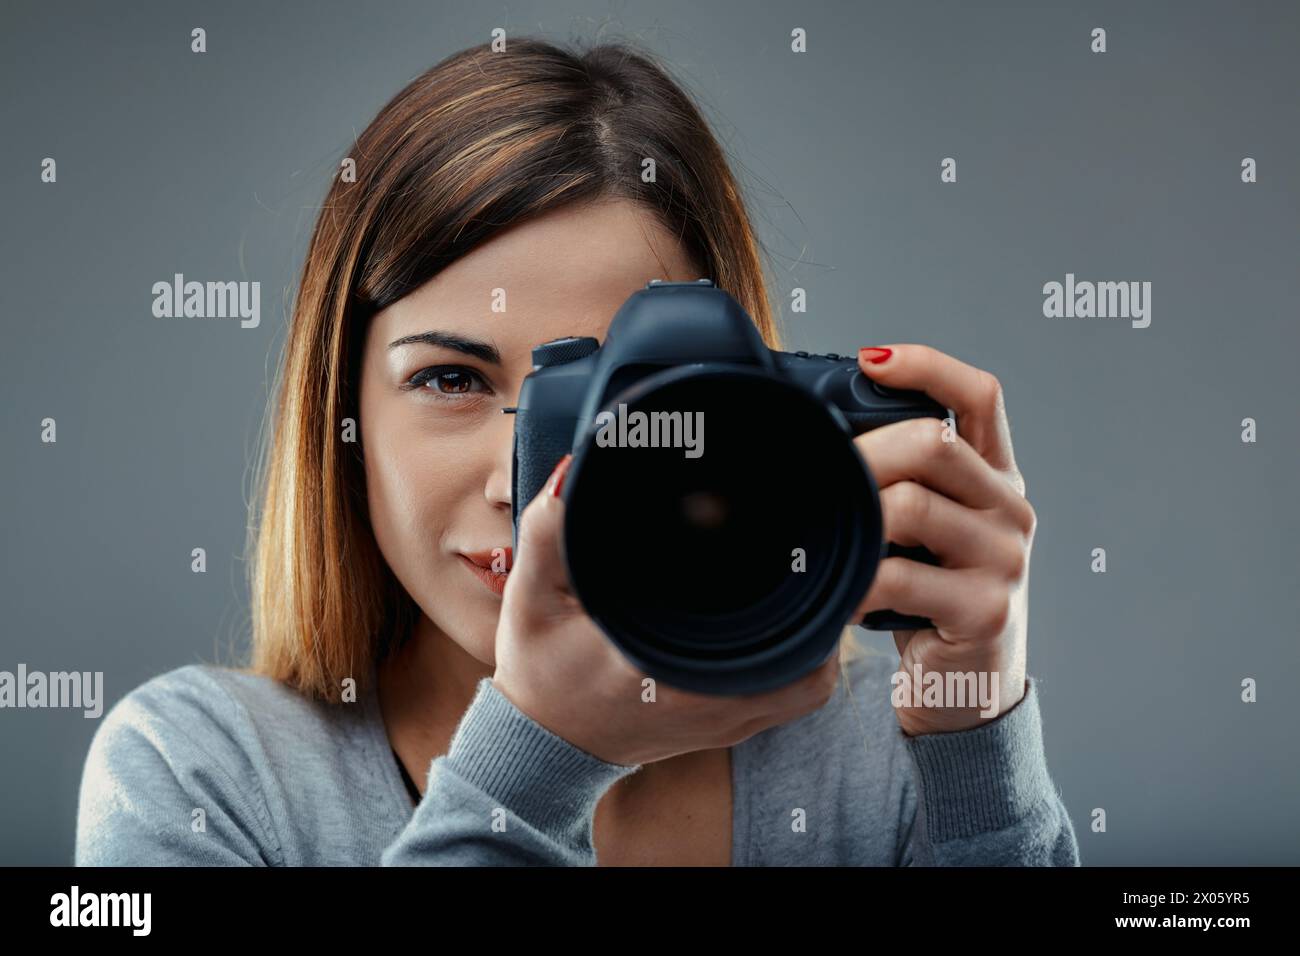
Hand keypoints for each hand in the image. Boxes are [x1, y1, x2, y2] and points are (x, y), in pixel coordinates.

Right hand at [491, 454, 843, 766]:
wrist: (545, 744)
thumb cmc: (540, 670)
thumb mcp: (530, 597)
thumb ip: (546, 534)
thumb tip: (573, 474)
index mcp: (658, 666)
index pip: (747, 620)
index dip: (779, 572)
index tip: (783, 529)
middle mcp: (704, 699)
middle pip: (802, 647)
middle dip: (812, 592)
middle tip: (804, 541)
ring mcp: (725, 720)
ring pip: (812, 677)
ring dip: (821, 629)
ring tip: (807, 576)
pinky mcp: (732, 728)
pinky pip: (797, 697)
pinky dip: (810, 661)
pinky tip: (797, 623)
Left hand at [853, 345, 1034, 735]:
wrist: (967, 689)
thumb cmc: (933, 601)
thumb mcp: (930, 531)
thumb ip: (905, 484)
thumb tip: (822, 438)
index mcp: (997, 477)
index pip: (980, 395)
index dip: (927, 365)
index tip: (870, 358)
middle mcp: (1011, 509)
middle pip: (934, 443)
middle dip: (863, 453)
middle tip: (818, 479)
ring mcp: (1004, 560)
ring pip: (911, 506)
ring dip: (853, 520)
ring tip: (825, 539)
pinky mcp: (985, 610)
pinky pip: (899, 578)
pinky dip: (855, 581)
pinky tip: (840, 594)